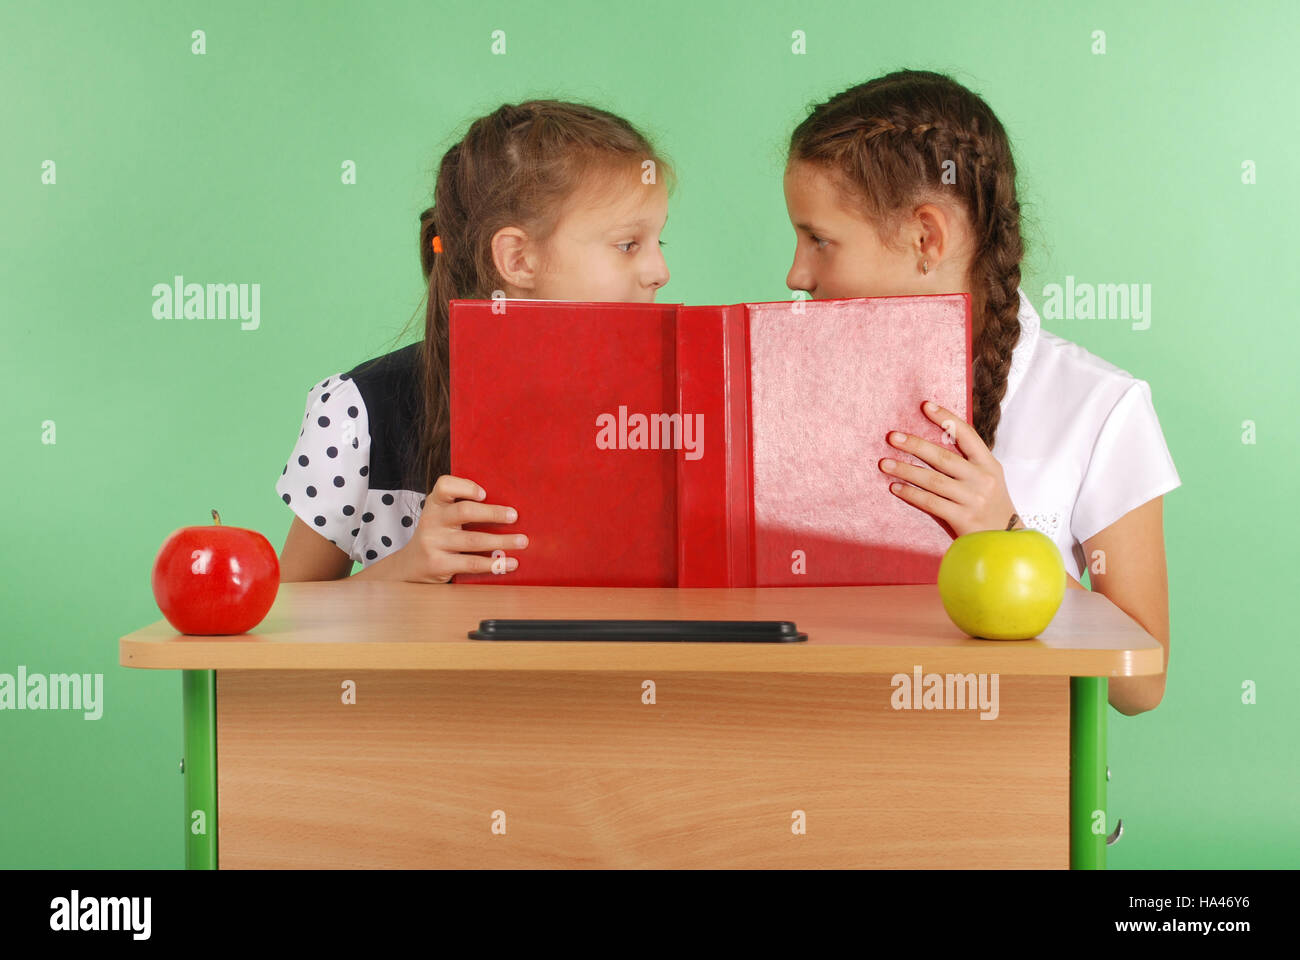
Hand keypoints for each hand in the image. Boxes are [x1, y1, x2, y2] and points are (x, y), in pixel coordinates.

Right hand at [394, 474, 526, 582]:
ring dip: (502, 541)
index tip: (484, 493)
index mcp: (435, 504)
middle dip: (493, 513)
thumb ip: (462, 508)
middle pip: (464, 512)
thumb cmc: (437, 536)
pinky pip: (471, 563)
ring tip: (522, 541)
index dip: (465, 487)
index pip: (444, 485)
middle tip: (514, 516)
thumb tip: (506, 508)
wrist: (410, 567)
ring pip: (473, 540)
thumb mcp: (441, 517)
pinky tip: (510, 563)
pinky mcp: (439, 564)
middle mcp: (432, 520)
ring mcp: (434, 543)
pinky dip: (494, 564)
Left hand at [879, 400, 1022, 539]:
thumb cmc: (990, 505)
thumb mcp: (988, 479)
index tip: (925, 406)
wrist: (1004, 541)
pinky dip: (911, 494)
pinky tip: (895, 487)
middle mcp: (982, 479)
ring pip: (933, 480)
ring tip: (884, 463)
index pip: (967, 435)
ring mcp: (973, 499)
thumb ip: (967, 463)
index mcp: (989, 464)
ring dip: (906, 470)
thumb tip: (931, 443)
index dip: (946, 419)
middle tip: (892, 437)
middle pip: (943, 457)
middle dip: (915, 445)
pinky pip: (931, 502)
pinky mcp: (962, 519)